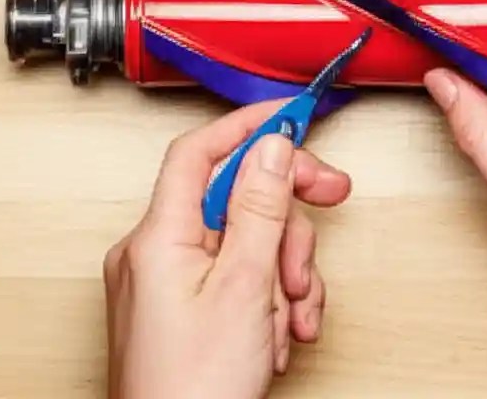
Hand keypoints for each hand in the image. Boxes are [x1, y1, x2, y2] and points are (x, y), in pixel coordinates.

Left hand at [104, 102, 350, 398]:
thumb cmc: (194, 391)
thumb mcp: (245, 288)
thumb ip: (260, 209)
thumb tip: (271, 146)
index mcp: (158, 237)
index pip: (200, 152)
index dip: (248, 125)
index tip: (295, 115)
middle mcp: (155, 254)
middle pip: (235, 199)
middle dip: (287, 220)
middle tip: (332, 204)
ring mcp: (168, 286)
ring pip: (246, 245)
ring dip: (285, 276)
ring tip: (294, 320)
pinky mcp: (182, 314)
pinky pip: (235, 283)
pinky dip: (268, 303)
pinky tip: (281, 338)